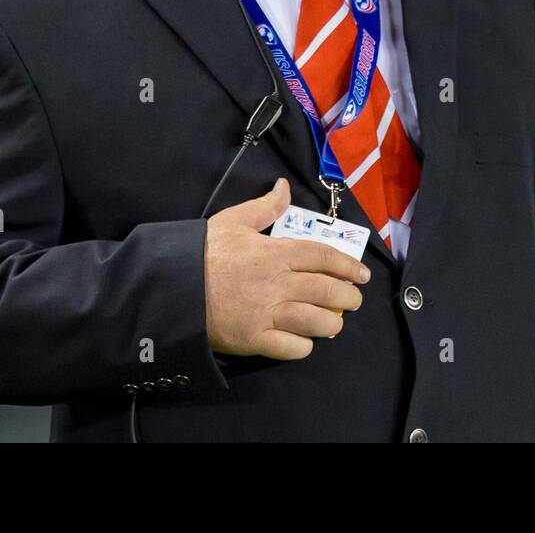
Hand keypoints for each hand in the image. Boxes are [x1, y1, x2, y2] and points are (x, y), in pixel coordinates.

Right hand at [204, 177, 369, 359]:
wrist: (172, 288)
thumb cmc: (203, 252)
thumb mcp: (233, 221)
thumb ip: (264, 207)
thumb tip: (284, 186)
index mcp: (275, 253)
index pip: (323, 257)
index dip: (348, 265)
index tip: (361, 273)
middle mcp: (277, 283)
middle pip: (327, 290)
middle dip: (348, 297)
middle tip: (354, 299)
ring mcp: (267, 314)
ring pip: (316, 321)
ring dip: (332, 322)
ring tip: (335, 321)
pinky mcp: (255, 340)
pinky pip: (292, 347)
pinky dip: (305, 346)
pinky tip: (306, 340)